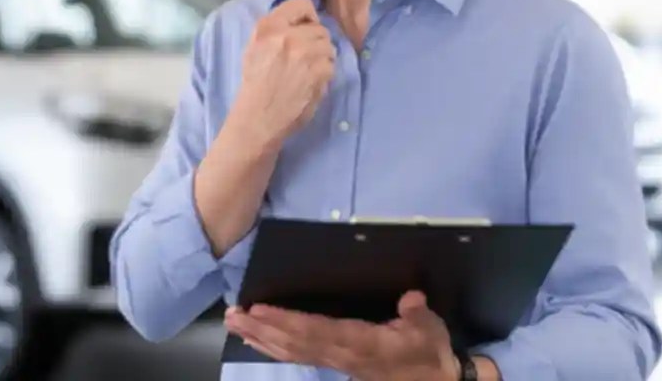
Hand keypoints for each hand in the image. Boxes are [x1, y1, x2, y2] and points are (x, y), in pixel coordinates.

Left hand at [224, 291, 460, 380]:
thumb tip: (410, 298)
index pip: (316, 332)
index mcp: (361, 344)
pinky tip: (256, 339)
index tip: (259, 310)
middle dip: (261, 329)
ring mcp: (336, 363)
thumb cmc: (429, 351)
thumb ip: (415, 313)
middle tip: (232, 314)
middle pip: (293, 343)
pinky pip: (298, 356)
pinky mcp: (335, 364)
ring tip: (234, 323)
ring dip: (260, 338)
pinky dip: (273, 347)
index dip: (286, 322)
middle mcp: (341, 355)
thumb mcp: (429, 329)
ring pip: (291, 352)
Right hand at [228, 0, 336, 145]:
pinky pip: (331, 65)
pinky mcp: (320, 71)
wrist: (258, 117)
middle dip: (315, 42)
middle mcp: (288, 35)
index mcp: (268, 26)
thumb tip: (304, 21)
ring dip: (322, 58)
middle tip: (303, 59)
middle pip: (319, 28)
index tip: (305, 30)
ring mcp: (306, 53)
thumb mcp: (255, 47)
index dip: (308, 17)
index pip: (302, 4)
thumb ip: (276, 29)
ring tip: (306, 72)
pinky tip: (309, 84)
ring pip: (328, 46)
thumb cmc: (255, 83)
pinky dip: (324, 74)